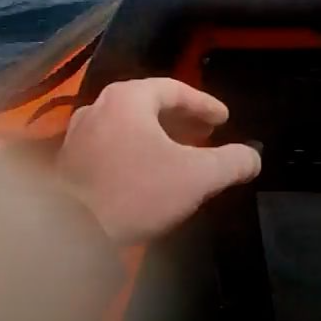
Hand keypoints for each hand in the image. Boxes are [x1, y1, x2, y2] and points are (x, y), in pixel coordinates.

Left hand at [57, 78, 261, 244]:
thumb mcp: (197, 177)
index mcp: (128, 98)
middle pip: (149, 105)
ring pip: (128, 126)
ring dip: (157, 136)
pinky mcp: (67, 161)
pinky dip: (134, 151)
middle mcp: (99, 106)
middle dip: (181, 119)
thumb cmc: (137, 192)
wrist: (71, 230)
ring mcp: (78, 134)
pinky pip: (111, 145)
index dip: (205, 104)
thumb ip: (232, 162)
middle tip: (206, 135)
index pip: (175, 89)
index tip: (224, 120)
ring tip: (179, 155)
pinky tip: (147, 172)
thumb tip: (253, 157)